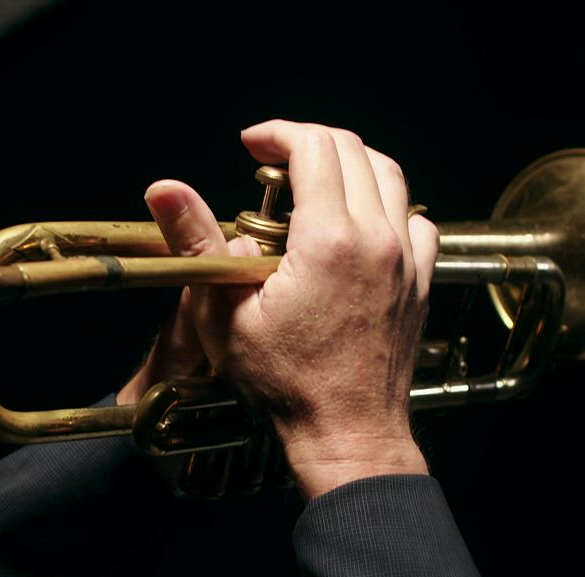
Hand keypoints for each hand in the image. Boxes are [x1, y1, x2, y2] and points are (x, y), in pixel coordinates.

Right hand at [120, 120, 438, 498]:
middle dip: (308, 141)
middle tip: (273, 158)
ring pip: (391, 176)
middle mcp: (377, 239)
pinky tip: (361, 223)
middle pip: (354, 150)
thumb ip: (198, 241)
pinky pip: (417, 220)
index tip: (251, 144)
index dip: (277, 133)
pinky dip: (388, 204)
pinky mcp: (420, 282)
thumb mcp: (224, 312)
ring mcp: (406, 260)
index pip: (314, 147)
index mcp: (329, 240)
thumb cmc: (286, 385)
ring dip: (350, 164)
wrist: (347, 435)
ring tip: (314, 180)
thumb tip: (165, 188)